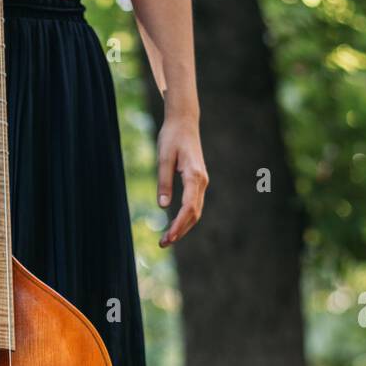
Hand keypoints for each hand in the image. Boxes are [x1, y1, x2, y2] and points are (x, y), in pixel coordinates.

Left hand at [156, 114, 207, 247]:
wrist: (184, 122)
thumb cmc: (172, 137)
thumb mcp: (163, 157)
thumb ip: (164, 181)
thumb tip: (163, 206)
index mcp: (194, 176)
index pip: (188, 207)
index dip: (178, 225)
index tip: (168, 238)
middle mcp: (202, 181)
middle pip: (194, 214)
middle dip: (179, 231)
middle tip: (163, 243)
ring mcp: (201, 182)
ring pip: (195, 212)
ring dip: (182, 227)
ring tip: (166, 239)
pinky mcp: (197, 182)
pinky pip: (193, 205)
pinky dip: (185, 219)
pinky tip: (174, 226)